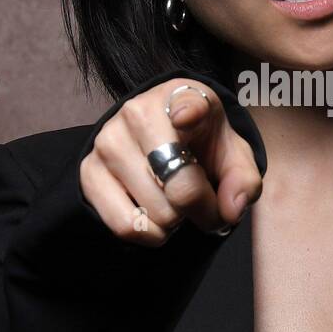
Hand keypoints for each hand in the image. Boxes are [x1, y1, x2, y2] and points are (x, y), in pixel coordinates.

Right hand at [79, 78, 262, 245]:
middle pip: (180, 186)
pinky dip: (150, 234)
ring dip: (176, 222)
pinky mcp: (89, 172)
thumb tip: (230, 210)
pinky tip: (156, 218)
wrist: (163, 142)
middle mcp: (138, 112)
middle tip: (202, 201)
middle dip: (201, 208)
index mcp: (182, 97)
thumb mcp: (233, 155)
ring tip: (176, 201)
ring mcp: (108, 142)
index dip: (188, 114)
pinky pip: (126, 226)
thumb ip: (243, 180)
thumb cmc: (202, 146)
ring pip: (156, 212)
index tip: (185, 118)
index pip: (186, 106)